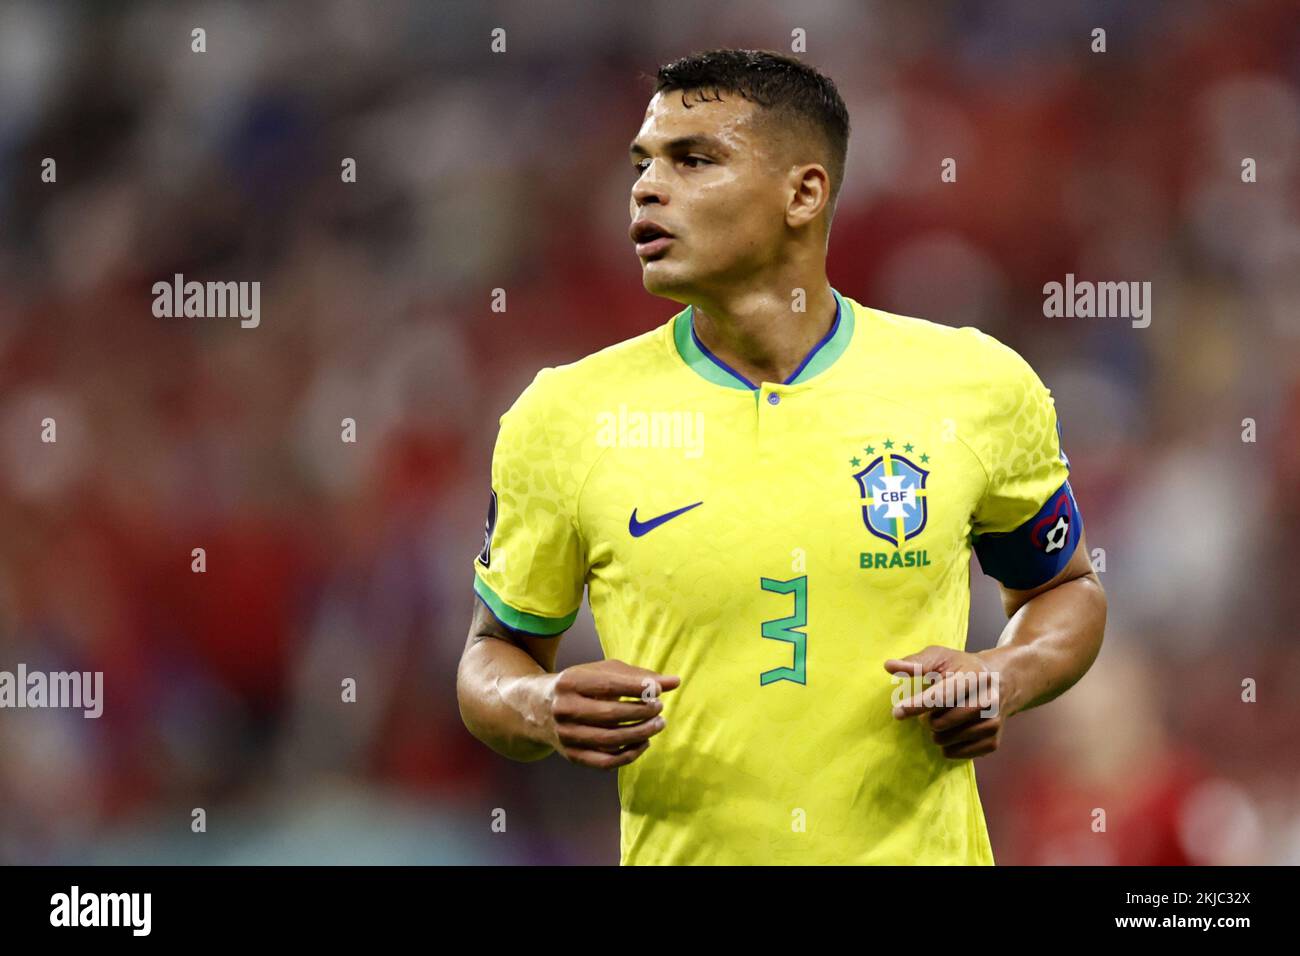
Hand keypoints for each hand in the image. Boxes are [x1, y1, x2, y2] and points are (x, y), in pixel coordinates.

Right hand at [537, 660, 679, 769]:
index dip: (637, 688)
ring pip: (610, 740)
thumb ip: (638, 676)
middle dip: (642, 712)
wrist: (538, 709)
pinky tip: (644, 742)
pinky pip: (605, 762)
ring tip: (658, 724)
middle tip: (660, 707)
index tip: (659, 688)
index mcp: (570, 682)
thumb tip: (674, 682)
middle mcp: (564, 709)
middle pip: (610, 714)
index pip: (608, 685)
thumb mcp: (602, 673)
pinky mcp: (572, 755)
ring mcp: (566, 735)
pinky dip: (629, 755)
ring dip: (640, 733)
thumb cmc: (581, 686)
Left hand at [883, 646, 1007, 759]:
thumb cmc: (961, 668)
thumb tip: (889, 665)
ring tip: (942, 717)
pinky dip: (945, 745)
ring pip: (945, 740)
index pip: (941, 696)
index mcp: (974, 677)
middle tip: (930, 710)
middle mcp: (988, 701)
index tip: (896, 712)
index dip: (917, 706)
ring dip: (935, 732)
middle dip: (926, 719)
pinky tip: (951, 730)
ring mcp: (993, 723)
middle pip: (940, 723)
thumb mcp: (940, 657)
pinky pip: (954, 753)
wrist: (999, 682)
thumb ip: (915, 663)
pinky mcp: (993, 742)